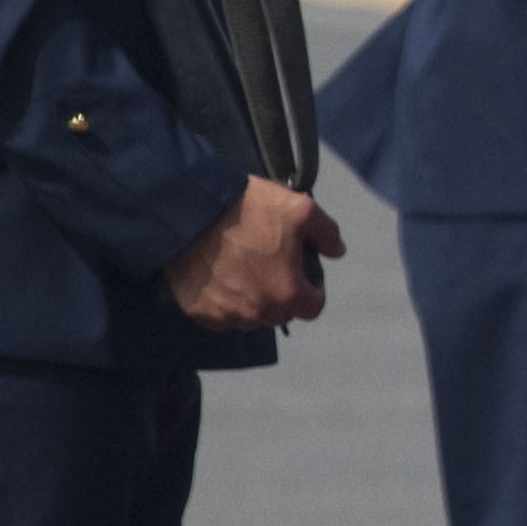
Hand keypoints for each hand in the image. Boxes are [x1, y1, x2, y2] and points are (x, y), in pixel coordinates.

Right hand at [159, 174, 343, 328]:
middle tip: (270, 266)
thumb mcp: (301, 209)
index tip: (302, 272)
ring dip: (252, 300)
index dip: (312, 289)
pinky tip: (219, 278)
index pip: (313, 306)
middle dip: (281, 294)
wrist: (189, 209)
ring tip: (243, 271)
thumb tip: (337, 252)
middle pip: (280, 313)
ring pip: (249, 316)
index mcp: (288, 294)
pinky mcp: (197, 311)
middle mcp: (258, 313)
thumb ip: (327, 233)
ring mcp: (224, 314)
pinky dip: (222, 303)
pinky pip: (218, 316)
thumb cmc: (248, 209)